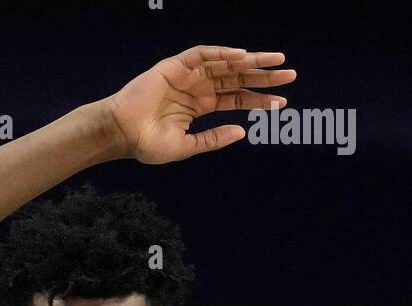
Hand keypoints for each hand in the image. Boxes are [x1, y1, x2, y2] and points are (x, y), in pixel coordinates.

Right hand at [101, 45, 296, 162]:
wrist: (120, 134)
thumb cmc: (147, 144)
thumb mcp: (187, 147)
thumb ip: (213, 139)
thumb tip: (242, 131)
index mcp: (201, 106)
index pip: (236, 99)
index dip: (259, 100)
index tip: (282, 103)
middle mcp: (199, 88)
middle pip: (238, 78)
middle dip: (263, 75)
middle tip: (290, 74)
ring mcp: (188, 75)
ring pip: (226, 63)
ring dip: (251, 60)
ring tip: (276, 60)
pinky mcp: (175, 66)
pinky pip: (203, 54)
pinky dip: (222, 53)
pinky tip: (241, 56)